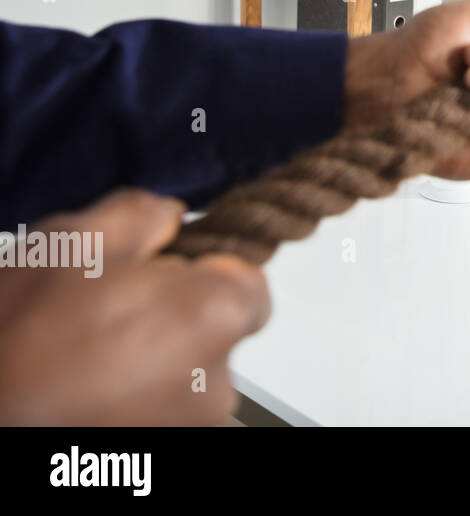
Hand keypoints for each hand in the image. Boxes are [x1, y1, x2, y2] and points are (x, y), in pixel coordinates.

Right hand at [0, 189, 270, 425]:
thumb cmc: (15, 339)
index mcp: (210, 315)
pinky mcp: (168, 450)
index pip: (250, 282)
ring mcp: (193, 424)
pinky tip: (90, 386)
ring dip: (157, 358)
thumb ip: (142, 214)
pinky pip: (169, 407)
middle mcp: (218, 379)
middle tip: (112, 312)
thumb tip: (170, 216)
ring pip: (194, 372)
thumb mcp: (71, 241)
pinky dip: (140, 395)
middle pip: (221, 329)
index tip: (164, 272)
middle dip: (180, 315)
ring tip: (90, 354)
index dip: (206, 271)